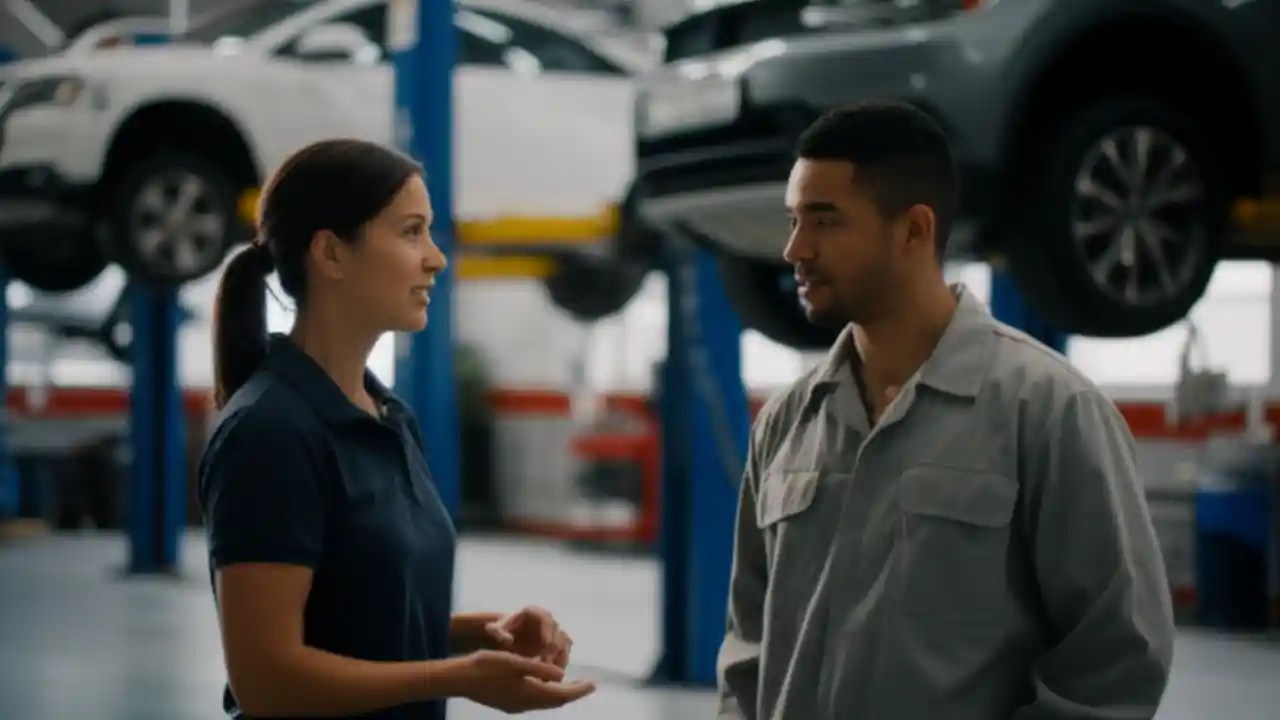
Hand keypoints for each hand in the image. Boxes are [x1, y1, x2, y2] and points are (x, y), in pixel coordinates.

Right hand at [454, 649, 595, 712]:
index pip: (560, 694)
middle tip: (586, 685)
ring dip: (559, 695)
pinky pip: (535, 702)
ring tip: (570, 685)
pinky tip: (545, 686)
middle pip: (555, 701)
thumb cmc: (485, 666)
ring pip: (544, 703)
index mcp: (529, 692)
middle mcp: (525, 703)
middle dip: (572, 693)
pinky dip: (546, 695)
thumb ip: (538, 668)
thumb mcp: (513, 661)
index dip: (578, 689)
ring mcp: (516, 706)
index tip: (592, 684)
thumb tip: (561, 675)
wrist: (459, 679)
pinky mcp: (508, 704)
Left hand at [484, 606, 573, 667]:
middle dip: (554, 649)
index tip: (547, 644)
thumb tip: (508, 640)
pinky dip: (561, 664)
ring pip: (564, 644)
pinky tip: (555, 677)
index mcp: (533, 612)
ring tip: (551, 672)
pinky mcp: (559, 644)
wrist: (510, 638)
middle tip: (547, 664)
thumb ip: (498, 633)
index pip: (545, 618)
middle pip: (557, 632)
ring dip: (560, 659)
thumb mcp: (495, 631)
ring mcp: (555, 632)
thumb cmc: (502, 632)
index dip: (548, 630)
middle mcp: (548, 620)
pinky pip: (565, 653)